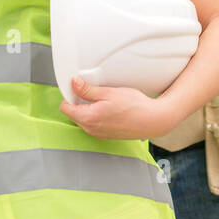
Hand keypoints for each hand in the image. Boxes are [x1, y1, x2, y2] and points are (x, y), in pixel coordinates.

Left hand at [59, 76, 176, 139]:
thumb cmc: (135, 107)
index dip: (70, 95)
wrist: (153, 120)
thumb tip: (74, 83)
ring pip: (83, 119)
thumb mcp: (109, 92)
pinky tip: (109, 109)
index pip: (65, 107)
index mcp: (88, 118)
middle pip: (73, 114)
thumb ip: (88, 90)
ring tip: (104, 100)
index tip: (78, 88)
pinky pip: (93, 124)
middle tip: (93, 92)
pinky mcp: (105, 135)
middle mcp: (91, 129)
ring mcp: (98, 134)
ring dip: (88, 109)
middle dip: (79, 102)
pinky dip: (96, 116)